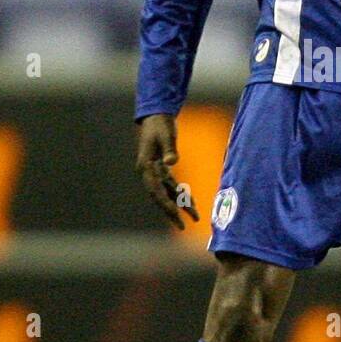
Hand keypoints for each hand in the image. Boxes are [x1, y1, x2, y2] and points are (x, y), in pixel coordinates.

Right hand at [135, 113, 198, 230]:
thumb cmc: (160, 124)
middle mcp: (148, 173)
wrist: (155, 114)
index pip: (155, 191)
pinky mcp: (160, 168)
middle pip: (160, 197)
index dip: (166, 205)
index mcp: (145, 167)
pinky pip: (170, 185)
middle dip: (172, 212)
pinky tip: (191, 201)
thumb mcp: (166, 135)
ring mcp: (153, 172)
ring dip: (180, 204)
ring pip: (167, 193)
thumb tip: (171, 163)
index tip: (176, 215)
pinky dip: (180, 193)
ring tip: (195, 216)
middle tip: (183, 227)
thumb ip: (169, 150)